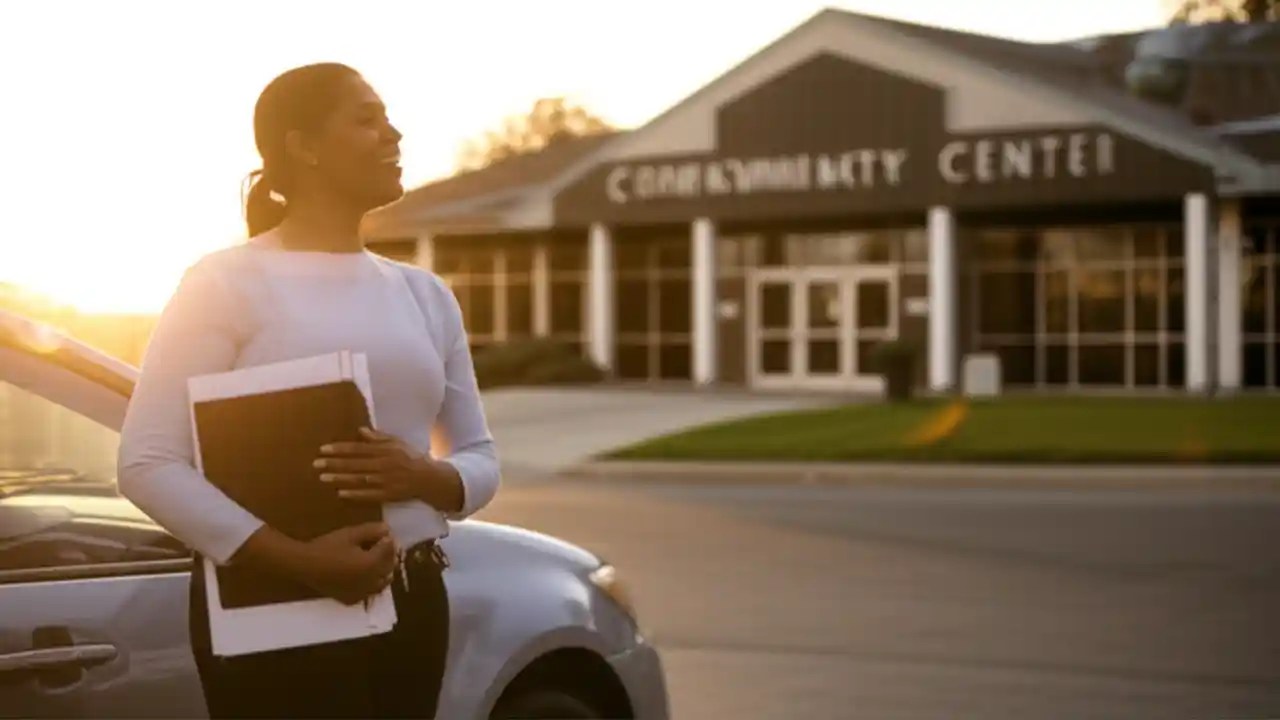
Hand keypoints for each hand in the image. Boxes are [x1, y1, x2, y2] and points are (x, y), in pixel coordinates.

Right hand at [295, 522, 396, 605]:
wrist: (305, 566)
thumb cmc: (327, 547)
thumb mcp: (350, 534)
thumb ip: (371, 531)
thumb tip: (388, 529)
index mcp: (371, 564)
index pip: (388, 552)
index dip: (390, 542)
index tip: (388, 536)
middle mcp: (370, 582)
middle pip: (388, 569)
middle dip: (388, 557)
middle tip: (383, 548)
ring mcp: (361, 593)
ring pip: (381, 584)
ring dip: (383, 573)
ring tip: (376, 562)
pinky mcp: (350, 600)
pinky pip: (368, 594)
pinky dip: (371, 586)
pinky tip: (365, 577)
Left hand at [315, 427, 438, 503]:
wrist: (429, 478)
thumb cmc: (411, 458)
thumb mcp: (397, 443)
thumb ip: (379, 438)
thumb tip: (360, 430)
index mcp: (384, 451)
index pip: (358, 449)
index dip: (340, 449)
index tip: (323, 449)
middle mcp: (382, 465)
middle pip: (354, 464)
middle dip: (334, 464)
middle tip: (316, 464)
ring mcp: (384, 481)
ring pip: (358, 479)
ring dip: (339, 479)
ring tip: (323, 478)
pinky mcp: (387, 495)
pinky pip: (368, 495)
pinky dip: (354, 494)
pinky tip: (340, 493)